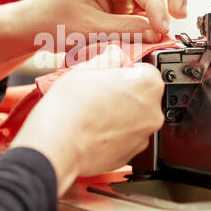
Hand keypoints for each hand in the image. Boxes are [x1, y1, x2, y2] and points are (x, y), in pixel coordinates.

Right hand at [9, 44, 164, 195]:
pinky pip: (126, 139)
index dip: (125, 71)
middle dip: (124, 94)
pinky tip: (94, 130)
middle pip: (142, 96)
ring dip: (120, 115)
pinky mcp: (132, 155)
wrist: (58, 146)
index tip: (112, 76)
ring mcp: (143, 136)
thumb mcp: (86, 70)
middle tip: (99, 94)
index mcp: (148, 84)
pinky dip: (114, 134)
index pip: (145, 70)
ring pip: (135, 119)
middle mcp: (153, 112)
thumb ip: (107, 60)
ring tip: (93, 114)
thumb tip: (114, 55)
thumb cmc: (70, 108)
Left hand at [23, 0, 188, 45]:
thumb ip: (128, 30)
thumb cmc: (52, 22)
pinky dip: (152, 13)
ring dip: (162, 5)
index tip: (163, 28)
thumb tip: (159, 32)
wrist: (33, 25)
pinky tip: (150, 29)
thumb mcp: (91, 29)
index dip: (157, 7)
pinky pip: (145, 0)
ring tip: (160, 29)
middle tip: (180, 15)